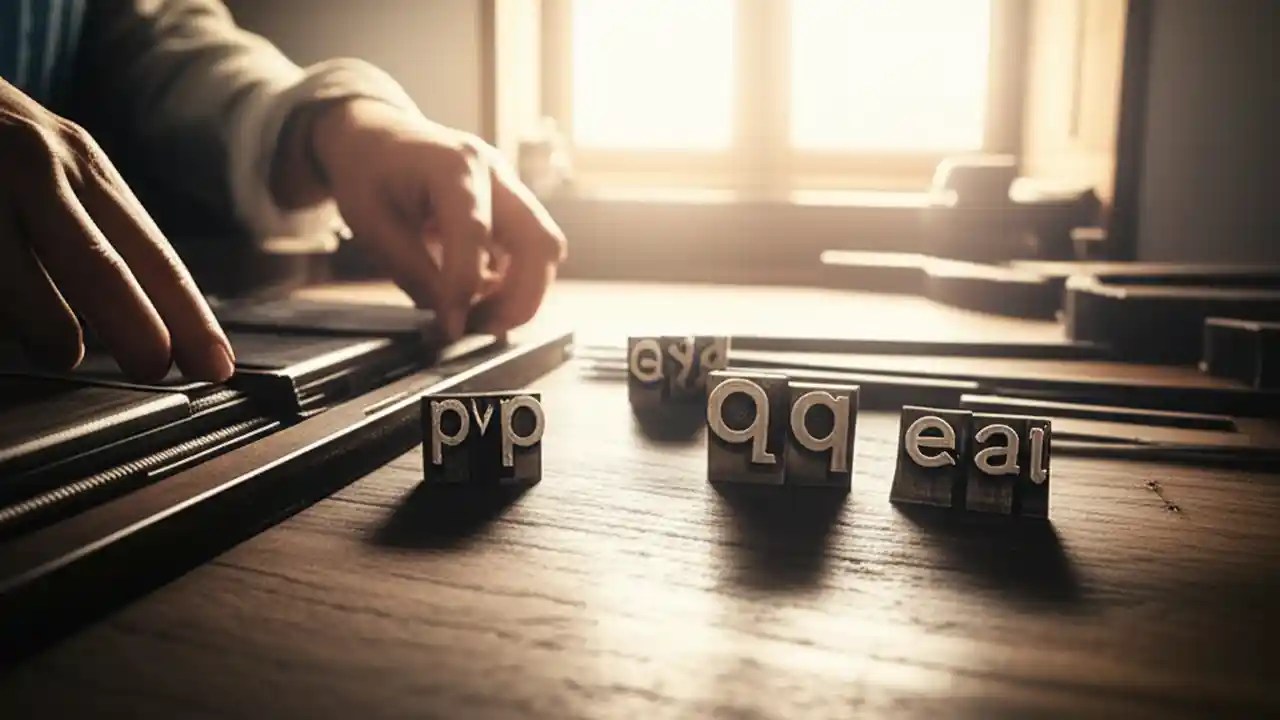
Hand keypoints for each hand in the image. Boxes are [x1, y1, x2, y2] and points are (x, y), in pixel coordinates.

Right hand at [0, 79, 233, 380]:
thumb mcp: (48, 163)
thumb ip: (91, 231)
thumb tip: (141, 322)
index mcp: (84, 166)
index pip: (152, 255)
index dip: (190, 317)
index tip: (216, 366)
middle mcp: (37, 165)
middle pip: (100, 268)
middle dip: (135, 330)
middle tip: (151, 368)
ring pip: (21, 283)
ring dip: (48, 330)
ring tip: (58, 350)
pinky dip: (0, 312)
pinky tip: (5, 318)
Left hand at [305, 99, 566, 339]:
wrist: (378, 133)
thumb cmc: (368, 173)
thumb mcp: (371, 225)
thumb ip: (413, 270)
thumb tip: (452, 317)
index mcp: (451, 166)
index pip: (473, 233)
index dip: (464, 288)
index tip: (451, 327)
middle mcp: (493, 172)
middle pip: (538, 241)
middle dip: (521, 298)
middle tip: (483, 329)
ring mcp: (509, 186)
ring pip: (545, 247)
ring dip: (523, 293)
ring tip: (480, 316)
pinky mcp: (512, 204)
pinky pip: (532, 248)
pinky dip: (515, 281)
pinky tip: (482, 295)